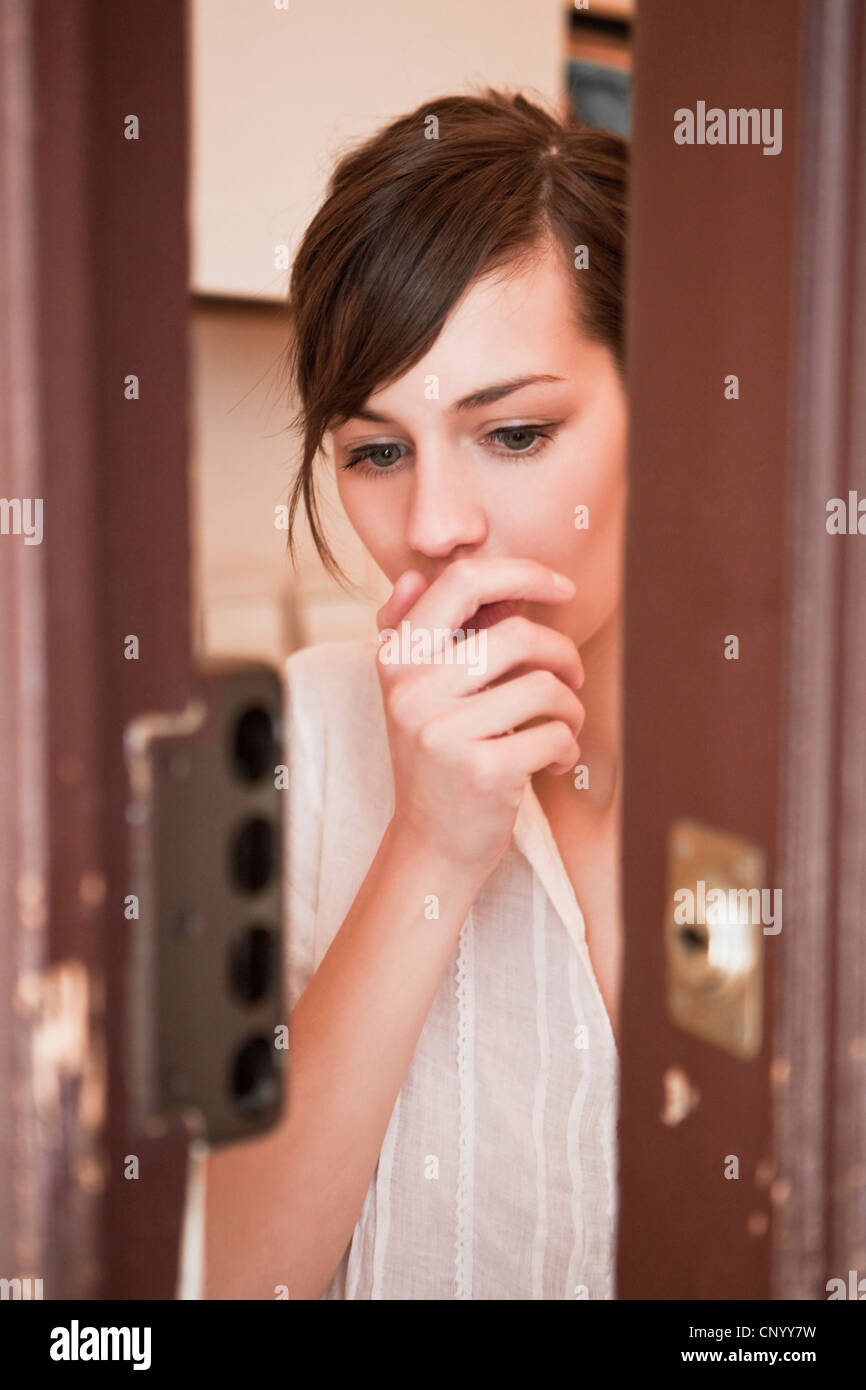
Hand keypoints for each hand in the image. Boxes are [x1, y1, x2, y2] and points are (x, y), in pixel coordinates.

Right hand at [375, 558, 584, 876]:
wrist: (430, 846)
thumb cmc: (435, 762)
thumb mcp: (411, 697)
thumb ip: (415, 637)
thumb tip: (411, 577)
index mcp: (397, 660)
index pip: (462, 582)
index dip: (522, 572)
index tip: (561, 586)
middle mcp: (413, 691)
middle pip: (518, 634)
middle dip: (561, 652)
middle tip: (572, 674)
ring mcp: (445, 732)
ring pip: (544, 686)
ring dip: (570, 708)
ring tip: (561, 727)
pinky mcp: (482, 771)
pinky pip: (554, 734)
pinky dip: (567, 748)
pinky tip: (552, 763)